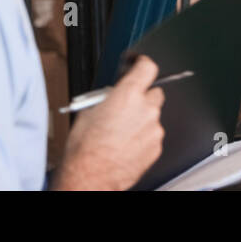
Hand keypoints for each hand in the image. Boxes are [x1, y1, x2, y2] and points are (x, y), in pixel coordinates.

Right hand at [53, 56, 164, 189]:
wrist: (89, 178)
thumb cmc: (84, 149)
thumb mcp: (87, 111)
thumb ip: (107, 97)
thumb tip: (111, 95)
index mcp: (128, 95)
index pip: (148, 67)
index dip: (143, 63)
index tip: (139, 64)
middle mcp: (146, 109)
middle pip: (154, 92)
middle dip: (142, 96)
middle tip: (126, 107)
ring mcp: (154, 129)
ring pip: (153, 116)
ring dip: (142, 119)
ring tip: (121, 133)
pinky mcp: (156, 147)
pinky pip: (153, 135)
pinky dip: (143, 137)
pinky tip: (126, 145)